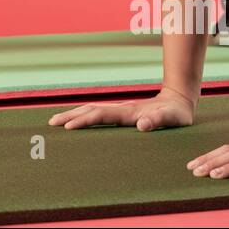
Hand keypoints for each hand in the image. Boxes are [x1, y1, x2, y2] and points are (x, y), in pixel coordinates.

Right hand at [49, 85, 195, 131]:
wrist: (178, 100)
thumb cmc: (176, 114)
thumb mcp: (172, 119)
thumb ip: (158, 121)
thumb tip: (141, 125)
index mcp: (129, 112)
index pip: (102, 115)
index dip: (85, 121)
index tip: (68, 127)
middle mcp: (121, 109)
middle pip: (90, 110)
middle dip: (70, 116)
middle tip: (51, 124)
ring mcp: (120, 110)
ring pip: (91, 110)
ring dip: (73, 115)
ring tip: (56, 121)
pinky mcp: (121, 113)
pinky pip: (98, 114)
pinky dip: (83, 116)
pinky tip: (75, 121)